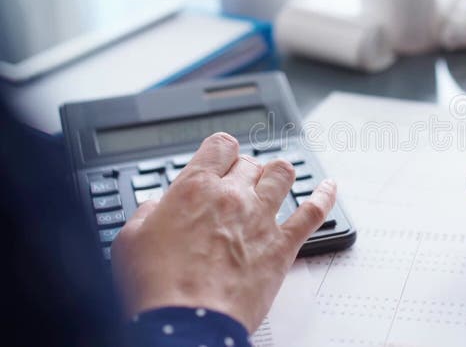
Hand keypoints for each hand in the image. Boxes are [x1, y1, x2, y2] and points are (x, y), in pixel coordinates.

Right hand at [112, 132, 335, 331]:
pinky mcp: (282, 247)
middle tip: (238, 185)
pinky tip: (329, 188)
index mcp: (195, 188)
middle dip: (244, 170)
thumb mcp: (130, 240)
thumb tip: (157, 206)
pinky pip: (313, 211)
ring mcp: (262, 219)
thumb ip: (147, 213)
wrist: (186, 325)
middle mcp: (233, 197)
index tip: (220, 160)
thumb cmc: (156, 288)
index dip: (221, 150)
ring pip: (282, 174)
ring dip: (278, 173)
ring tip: (275, 179)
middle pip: (251, 162)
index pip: (220, 145)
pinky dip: (325, 196)